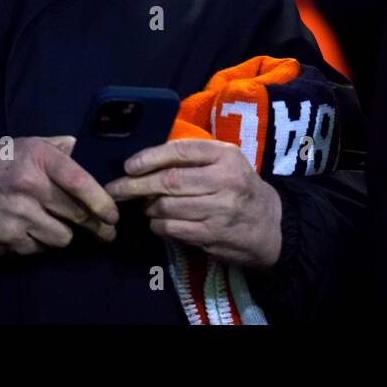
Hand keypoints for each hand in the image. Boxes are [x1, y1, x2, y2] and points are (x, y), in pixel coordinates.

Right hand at [0, 135, 118, 255]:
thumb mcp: (26, 145)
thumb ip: (55, 146)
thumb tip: (77, 145)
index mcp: (39, 159)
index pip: (80, 182)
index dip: (102, 201)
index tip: (114, 214)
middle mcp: (31, 186)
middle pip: (77, 215)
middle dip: (97, 227)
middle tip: (107, 232)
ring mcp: (19, 215)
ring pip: (62, 237)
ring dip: (65, 235)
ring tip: (61, 227)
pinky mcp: (7, 238)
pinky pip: (39, 249)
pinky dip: (41, 244)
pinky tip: (34, 233)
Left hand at [105, 139, 281, 268]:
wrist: (270, 225)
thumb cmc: (239, 187)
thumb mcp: (226, 162)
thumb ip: (194, 157)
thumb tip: (147, 159)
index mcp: (226, 156)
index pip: (182, 151)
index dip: (151, 157)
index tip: (128, 165)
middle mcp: (225, 180)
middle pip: (170, 181)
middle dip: (137, 185)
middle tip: (116, 189)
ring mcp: (220, 210)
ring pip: (167, 207)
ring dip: (148, 207)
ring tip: (145, 206)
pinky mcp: (213, 235)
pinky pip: (173, 229)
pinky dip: (158, 225)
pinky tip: (158, 222)